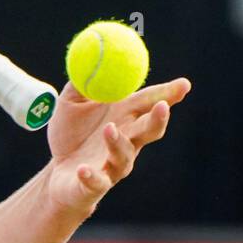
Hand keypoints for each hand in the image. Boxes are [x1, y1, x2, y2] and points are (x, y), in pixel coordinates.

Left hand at [44, 77, 190, 215]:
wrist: (58, 173)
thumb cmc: (70, 134)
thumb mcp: (70, 103)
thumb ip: (81, 83)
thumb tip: (88, 58)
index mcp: (124, 118)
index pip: (149, 104)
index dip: (168, 95)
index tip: (184, 85)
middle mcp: (126, 142)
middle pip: (148, 131)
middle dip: (158, 119)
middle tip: (162, 106)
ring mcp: (112, 165)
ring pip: (123, 156)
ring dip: (118, 142)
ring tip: (110, 129)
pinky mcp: (94, 184)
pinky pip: (96, 181)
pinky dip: (91, 175)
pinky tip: (84, 168)